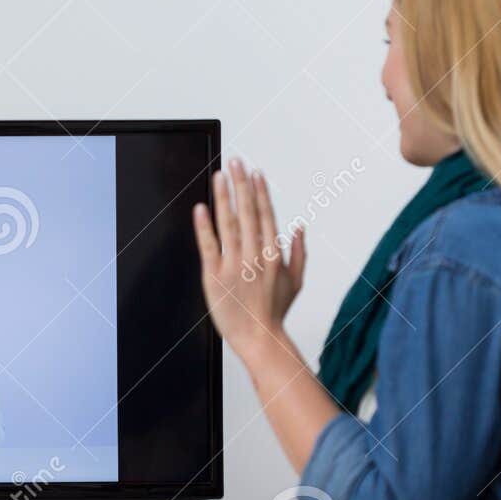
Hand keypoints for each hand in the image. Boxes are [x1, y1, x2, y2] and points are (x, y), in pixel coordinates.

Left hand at [194, 158, 304, 354]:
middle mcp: (255, 255)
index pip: (266, 215)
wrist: (259, 338)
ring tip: (219, 175)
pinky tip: (201, 207)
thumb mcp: (296, 281)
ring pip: (229, 224)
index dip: (260, 192)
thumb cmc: (275, 312)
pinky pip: (209, 246)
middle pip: (248, 213)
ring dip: (224, 197)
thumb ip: (299, 253)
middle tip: (235, 161)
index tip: (254, 172)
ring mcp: (234, 265)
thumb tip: (299, 229)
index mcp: (274, 254)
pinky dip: (204, 226)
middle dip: (241, 184)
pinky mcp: (215, 276)